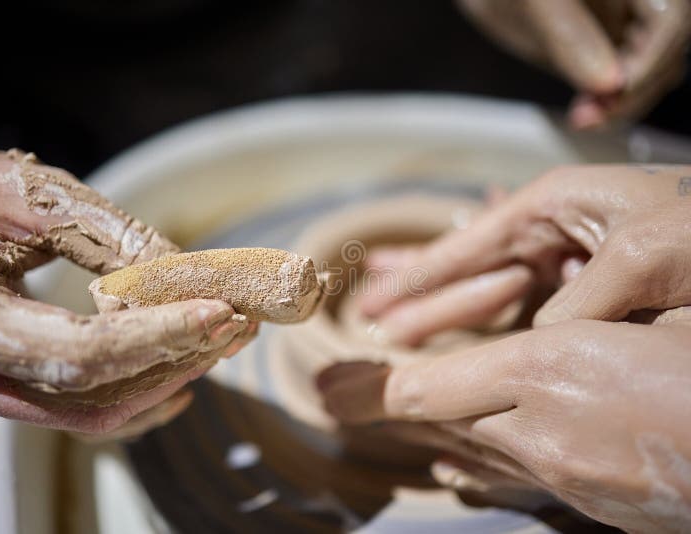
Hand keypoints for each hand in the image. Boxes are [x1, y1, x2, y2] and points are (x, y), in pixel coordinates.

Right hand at [0, 123, 255, 434]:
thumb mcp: (37, 196)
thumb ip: (115, 239)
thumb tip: (196, 281)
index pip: (78, 354)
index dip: (158, 337)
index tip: (221, 311)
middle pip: (90, 394)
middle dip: (173, 360)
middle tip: (235, 324)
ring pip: (88, 411)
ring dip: (162, 376)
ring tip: (220, 337)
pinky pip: (75, 410)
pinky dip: (134, 390)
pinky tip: (182, 370)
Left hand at [317, 317, 690, 530]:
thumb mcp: (628, 328)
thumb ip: (552, 346)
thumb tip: (499, 364)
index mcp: (551, 372)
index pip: (429, 389)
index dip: (373, 390)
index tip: (330, 390)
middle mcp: (545, 434)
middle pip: (438, 423)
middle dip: (380, 410)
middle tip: (332, 400)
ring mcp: (568, 477)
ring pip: (471, 450)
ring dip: (423, 433)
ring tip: (375, 420)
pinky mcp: (593, 501)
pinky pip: (513, 481)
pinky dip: (475, 467)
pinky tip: (452, 467)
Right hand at [361, 164, 690, 345]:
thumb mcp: (642, 260)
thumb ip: (575, 305)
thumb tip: (537, 344)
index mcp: (554, 203)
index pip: (469, 245)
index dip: (421, 278)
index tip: (377, 305)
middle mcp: (554, 228)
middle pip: (469, 269)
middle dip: (420, 295)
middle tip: (370, 321)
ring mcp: (571, 258)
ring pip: (492, 290)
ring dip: (445, 309)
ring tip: (395, 326)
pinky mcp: (591, 286)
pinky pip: (527, 304)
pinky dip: (490, 319)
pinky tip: (460, 326)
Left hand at [458, 0, 690, 127]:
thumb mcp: (536, 3)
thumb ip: (570, 36)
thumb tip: (608, 83)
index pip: (671, 20)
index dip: (650, 62)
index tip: (613, 94)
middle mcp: (643, 1)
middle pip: (668, 51)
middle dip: (635, 90)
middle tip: (591, 118)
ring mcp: (629, 24)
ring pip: (653, 72)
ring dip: (623, 102)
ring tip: (583, 119)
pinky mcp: (610, 49)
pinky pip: (626, 82)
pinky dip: (609, 103)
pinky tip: (584, 114)